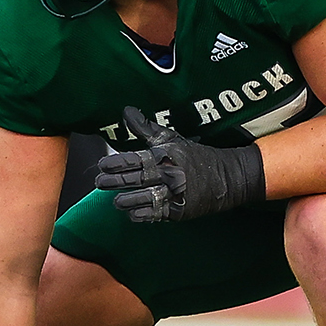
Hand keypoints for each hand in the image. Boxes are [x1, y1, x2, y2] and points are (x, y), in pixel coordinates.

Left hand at [94, 106, 265, 222]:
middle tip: (98, 183)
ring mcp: (176, 194)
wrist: (227, 178)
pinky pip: (158, 214)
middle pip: (138, 179)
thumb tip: (125, 111)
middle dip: (116, 182)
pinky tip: (132, 214)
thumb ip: (146, 129)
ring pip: (146, 199)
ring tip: (115, 201)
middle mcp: (171, 174)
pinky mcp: (181, 211)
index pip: (137, 159)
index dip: (118, 163)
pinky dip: (144, 215)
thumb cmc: (195, 157)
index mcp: (167, 155)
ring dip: (128, 201)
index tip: (101, 165)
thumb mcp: (172, 139)